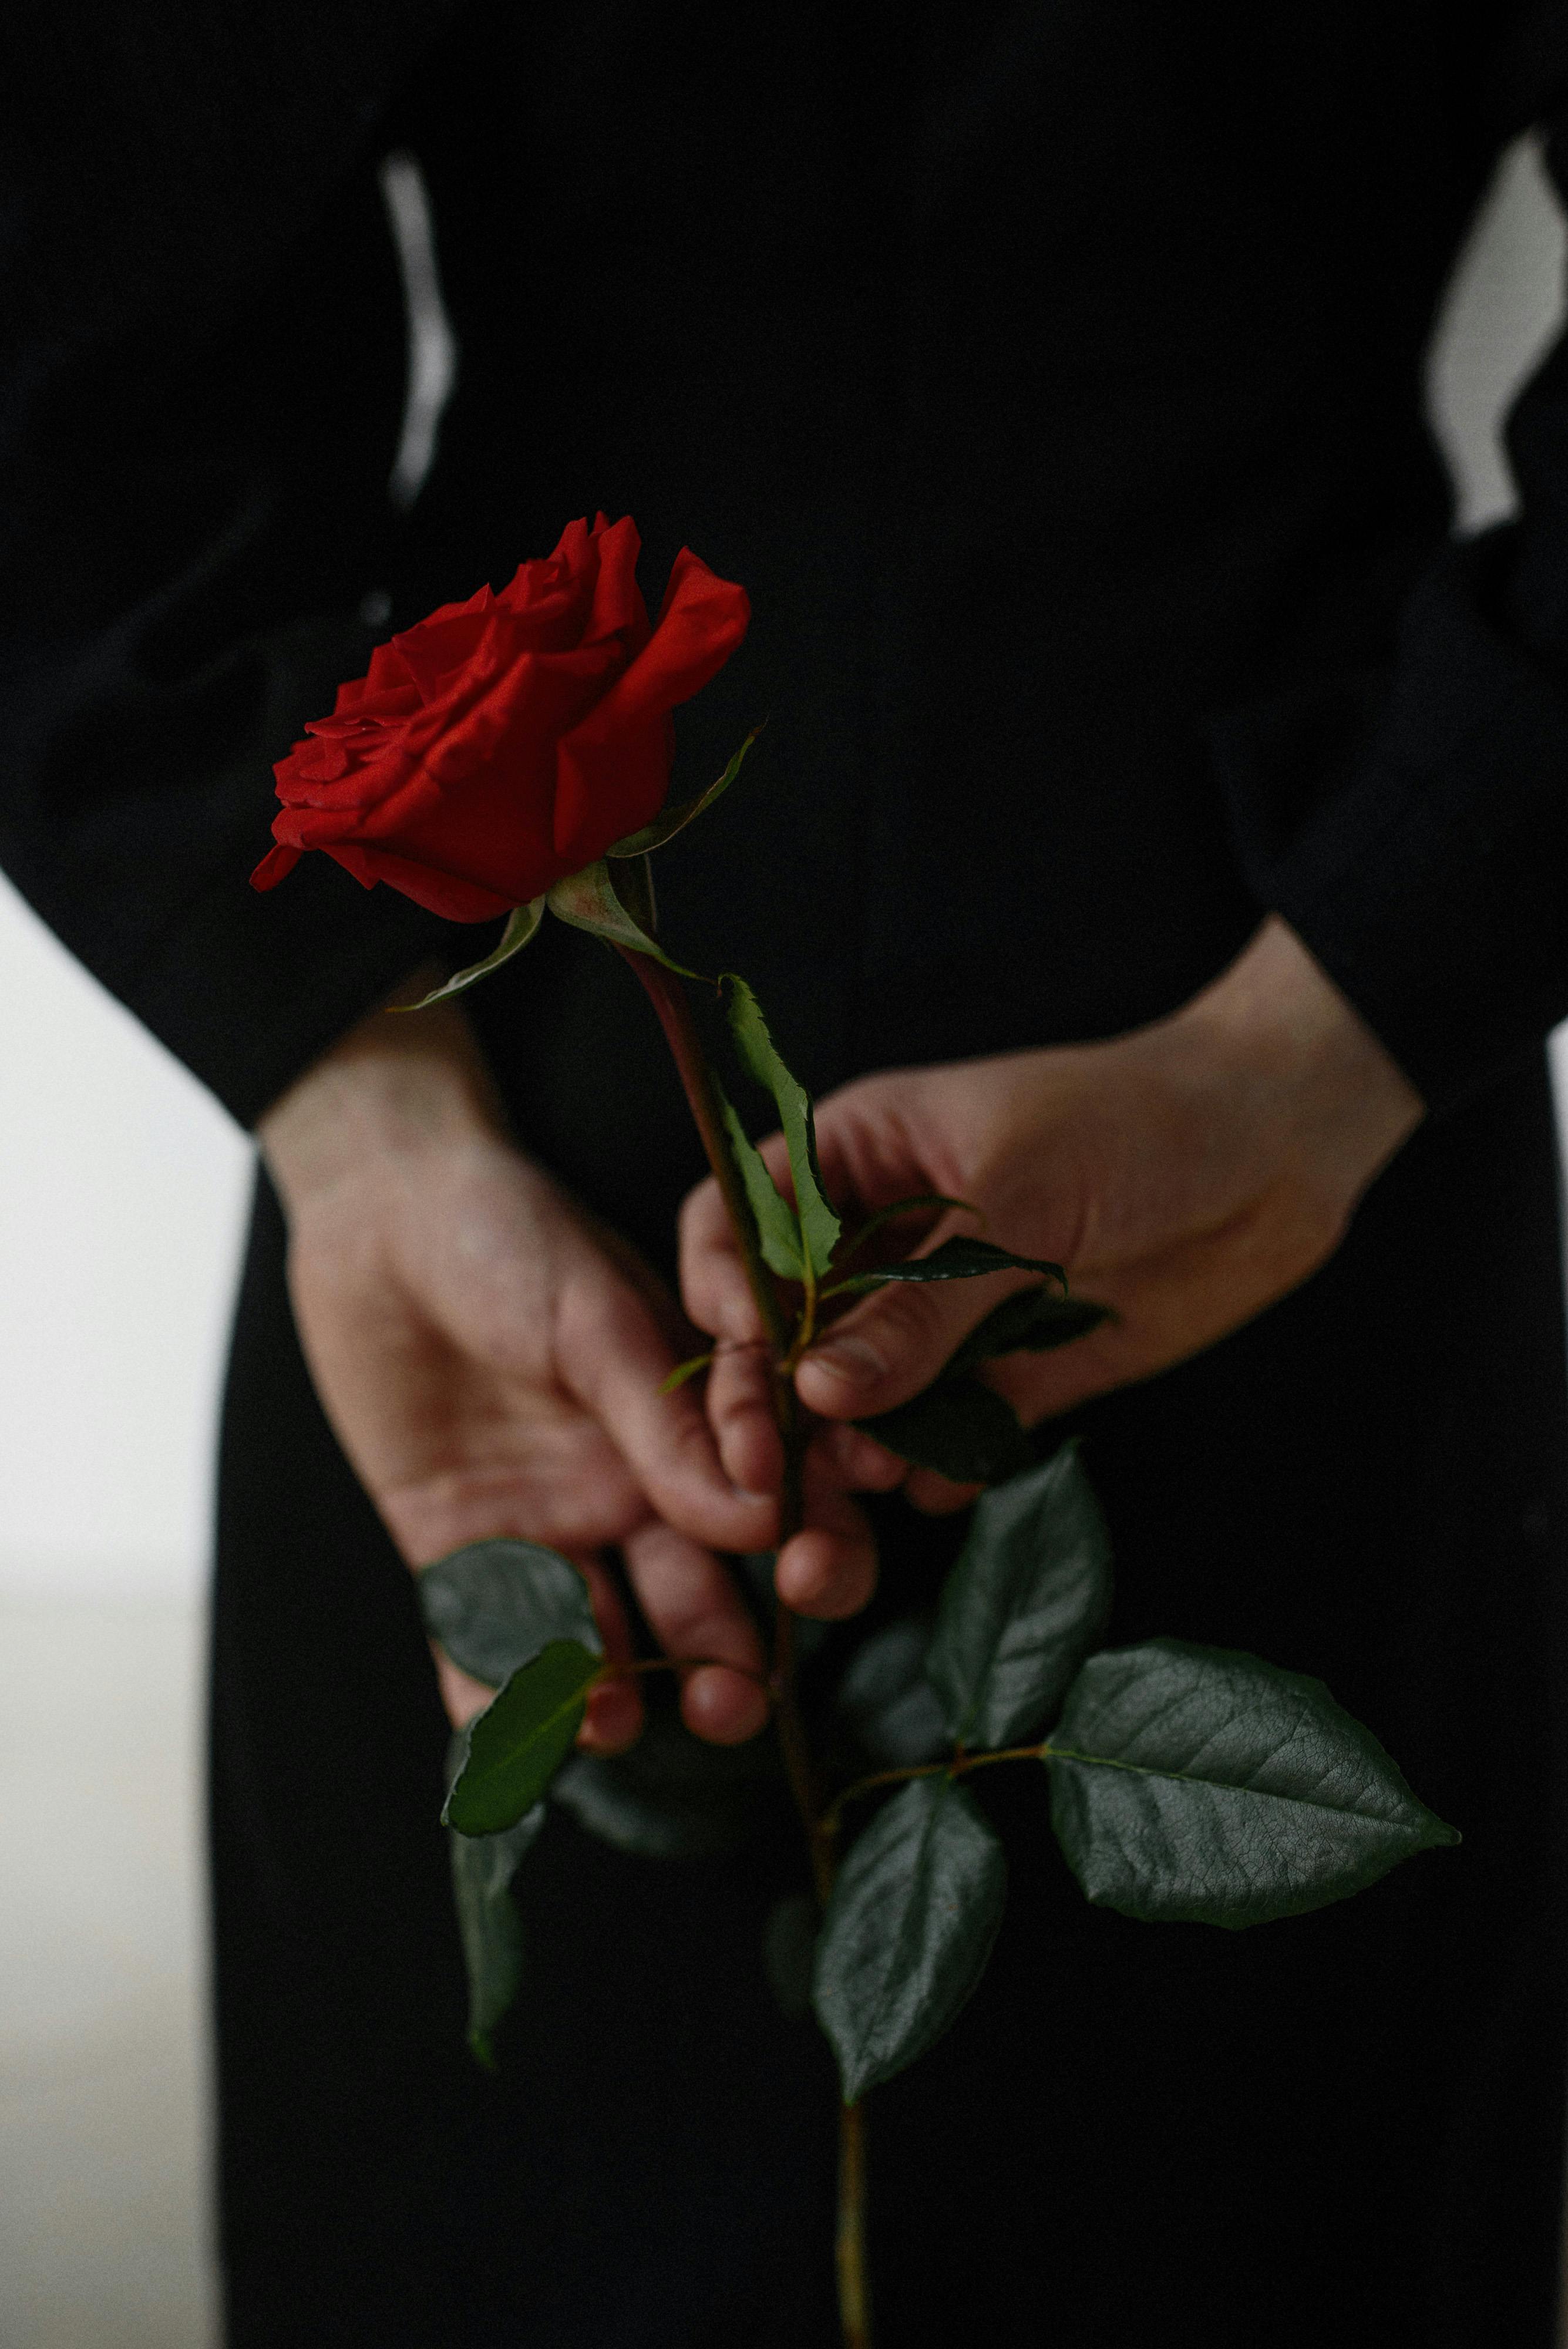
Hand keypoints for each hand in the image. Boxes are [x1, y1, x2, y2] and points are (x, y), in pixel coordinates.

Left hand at [258, 982, 779, 1749]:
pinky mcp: (450, 1547)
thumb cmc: (507, 1234)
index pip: (769, 1517)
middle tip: (732, 1705)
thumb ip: (670, 1422)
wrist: (380, 1209)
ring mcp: (542, 1527)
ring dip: (613, 1693)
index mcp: (689, 1431)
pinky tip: (505, 1738)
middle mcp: (627, 1495)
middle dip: (722, 1667)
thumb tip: (762, 1516)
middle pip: (696, 1607)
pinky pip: (477, 1639)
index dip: (802, 1559)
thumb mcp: (599, 1319)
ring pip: (595, 1639)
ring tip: (614, 1716)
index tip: (809, 1587)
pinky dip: (490, 1696)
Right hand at [680, 918, 1423, 1539]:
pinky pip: (944, 1440)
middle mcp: (883, 1244)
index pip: (740, 1226)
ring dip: (847, 1458)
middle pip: (784, 1336)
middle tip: (774, 1476)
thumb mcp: (1014, 1192)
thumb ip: (918, 1304)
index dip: (726, 1293)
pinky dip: (936, 1472)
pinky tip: (942, 1485)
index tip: (749, 1358)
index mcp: (855, 1158)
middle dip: (771, 1407)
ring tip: (861, 1493)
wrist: (1279, 1150)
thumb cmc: (1137, 1120)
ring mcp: (942, 1317)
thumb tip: (817, 1392)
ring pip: (857, 1405)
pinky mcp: (1008, 1376)